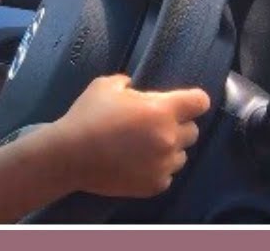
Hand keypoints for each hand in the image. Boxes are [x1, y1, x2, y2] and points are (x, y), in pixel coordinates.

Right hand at [57, 74, 210, 197]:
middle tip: (154, 125)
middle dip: (177, 125)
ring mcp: (164, 164)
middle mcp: (169, 138)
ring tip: (145, 148)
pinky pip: (167, 175)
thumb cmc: (87, 116)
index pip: (200, 102)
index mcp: (161, 110)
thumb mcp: (104, 86)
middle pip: (193, 130)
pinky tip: (138, 164)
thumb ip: (126, 83)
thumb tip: (133, 88)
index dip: (193, 100)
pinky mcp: (155, 185)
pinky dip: (157, 169)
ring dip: (169, 149)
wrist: (70, 155)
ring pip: (181, 155)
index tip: (184, 102)